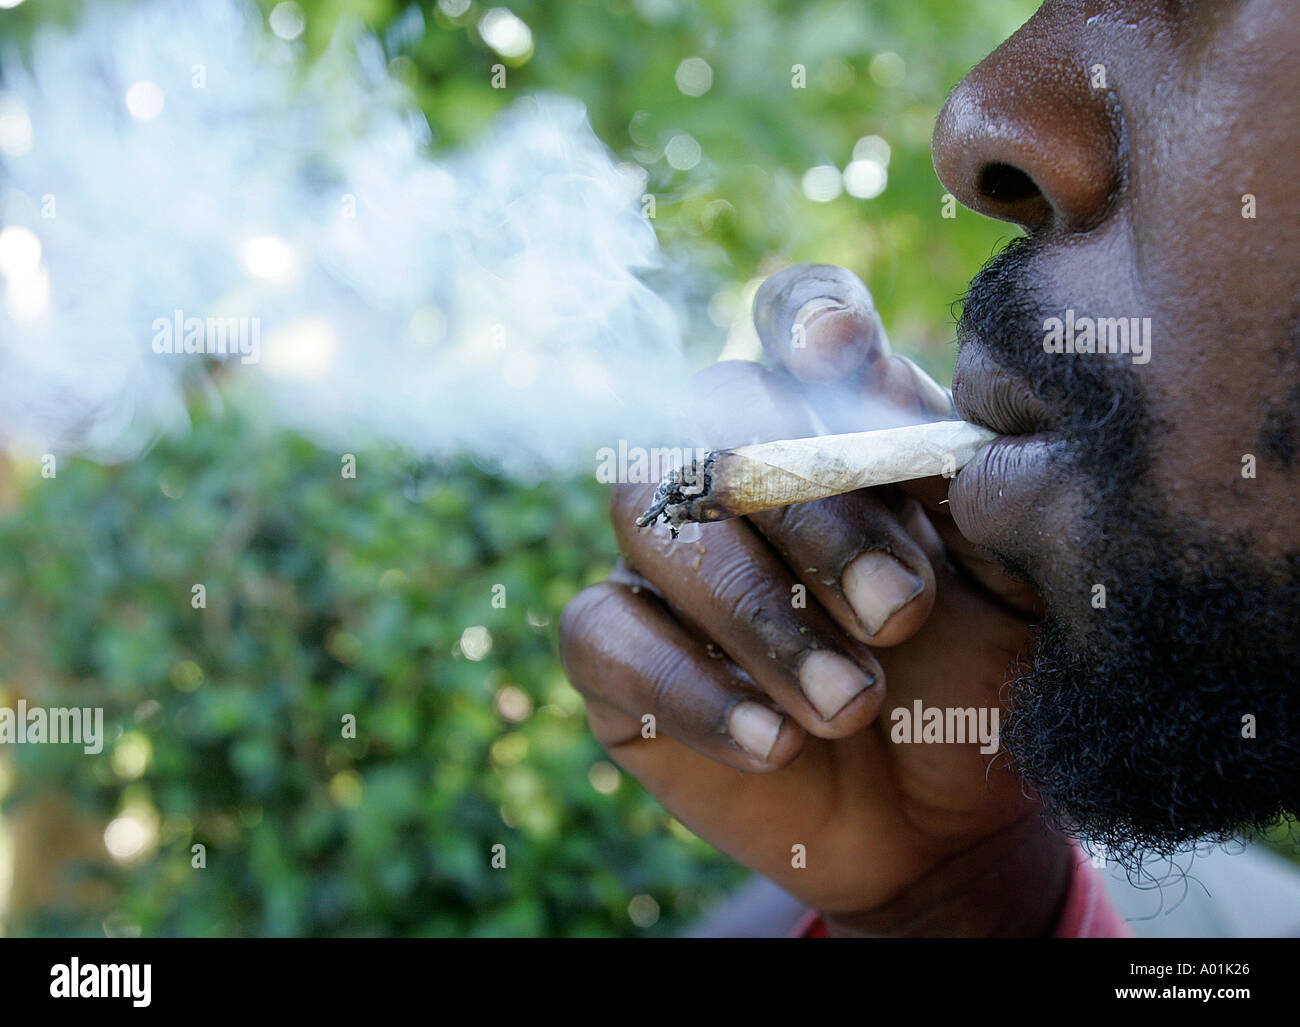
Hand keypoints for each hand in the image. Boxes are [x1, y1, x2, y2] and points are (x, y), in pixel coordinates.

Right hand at [560, 265, 1072, 935]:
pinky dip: (690, 686)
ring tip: (850, 706)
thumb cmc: (976, 683)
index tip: (837, 355)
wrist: (939, 824)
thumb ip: (963, 483)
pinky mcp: (615, 654)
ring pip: (650, 517)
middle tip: (898, 615)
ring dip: (754, 612)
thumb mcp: (1006, 584)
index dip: (800, 317)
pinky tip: (774, 743)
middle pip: (718, 427)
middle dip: (811, 517)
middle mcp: (732, 479)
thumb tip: (898, 386)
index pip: (791, 321)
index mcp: (833, 432)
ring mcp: (662, 563)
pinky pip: (603, 632)